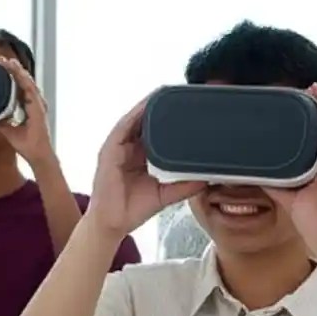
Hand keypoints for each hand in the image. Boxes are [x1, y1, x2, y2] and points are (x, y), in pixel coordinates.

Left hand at [0, 56, 53, 164]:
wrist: (38, 155)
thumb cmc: (27, 144)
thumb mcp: (8, 131)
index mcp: (29, 106)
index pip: (19, 87)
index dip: (12, 76)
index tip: (2, 66)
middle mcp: (35, 103)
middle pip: (24, 82)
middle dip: (14, 69)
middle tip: (2, 59)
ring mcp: (38, 105)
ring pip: (28, 83)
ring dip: (19, 72)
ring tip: (9, 62)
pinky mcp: (39, 109)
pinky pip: (31, 92)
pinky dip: (25, 82)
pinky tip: (19, 73)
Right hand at [87, 97, 205, 235]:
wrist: (113, 224)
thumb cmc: (133, 209)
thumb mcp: (166, 194)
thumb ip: (184, 186)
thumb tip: (207, 178)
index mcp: (140, 157)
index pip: (154, 132)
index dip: (167, 119)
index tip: (185, 107)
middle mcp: (128, 149)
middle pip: (144, 122)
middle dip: (158, 107)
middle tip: (178, 92)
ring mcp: (117, 148)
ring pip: (134, 120)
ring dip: (147, 105)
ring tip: (163, 91)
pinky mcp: (109, 151)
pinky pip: (123, 127)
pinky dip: (135, 115)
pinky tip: (146, 105)